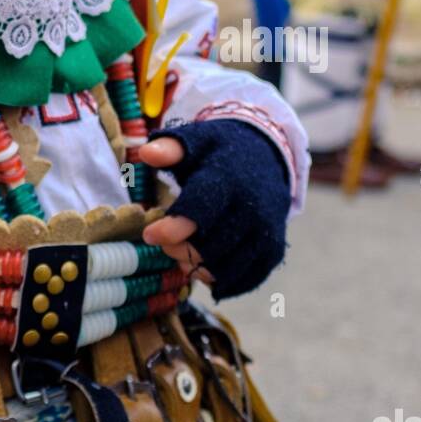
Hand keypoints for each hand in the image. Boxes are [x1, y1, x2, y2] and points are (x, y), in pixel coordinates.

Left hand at [138, 120, 291, 298]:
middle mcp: (251, 208)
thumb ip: (171, 147)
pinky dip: (221, 281)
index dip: (171, 229)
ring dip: (198, 268)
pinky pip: (245, 280)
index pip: (198, 211)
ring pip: (225, 268)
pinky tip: (205, 268)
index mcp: (228, 179)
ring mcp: (265, 232)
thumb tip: (147, 154)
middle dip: (179, 250)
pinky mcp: (273, 250)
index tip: (149, 235)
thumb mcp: (198, 140)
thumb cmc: (222, 151)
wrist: (268, 158)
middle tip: (164, 244)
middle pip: (209, 247)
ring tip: (183, 254)